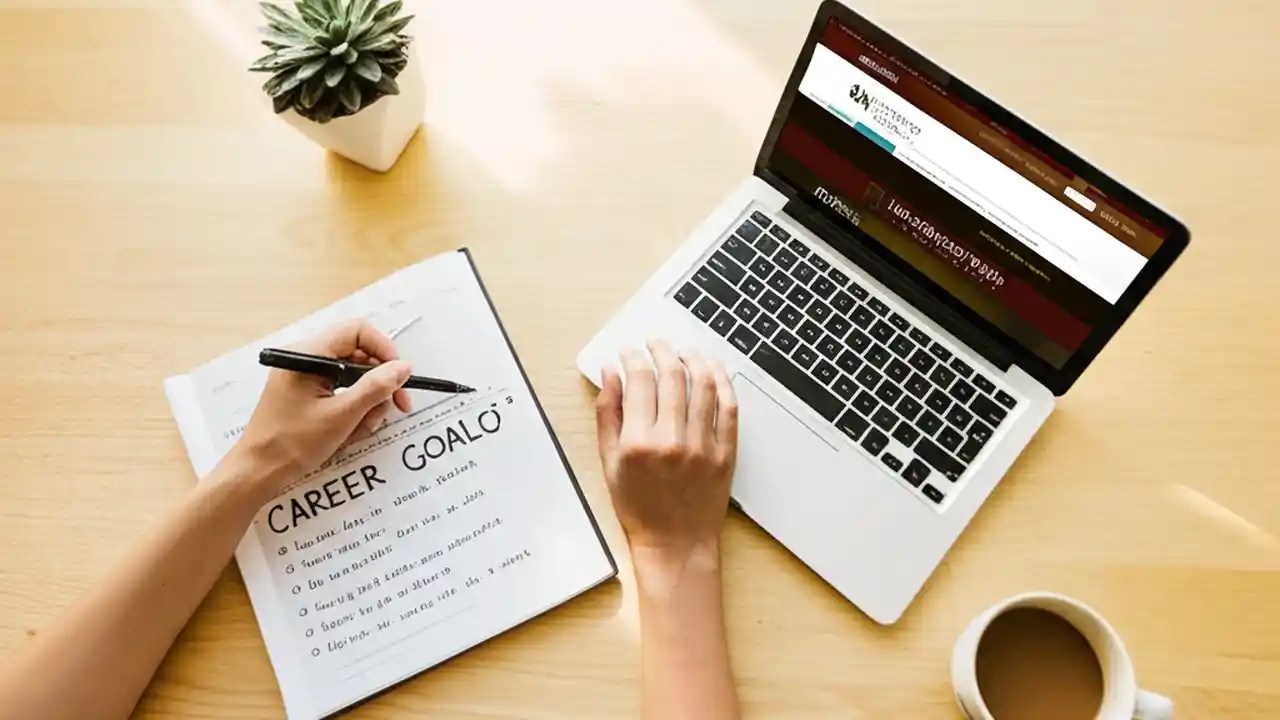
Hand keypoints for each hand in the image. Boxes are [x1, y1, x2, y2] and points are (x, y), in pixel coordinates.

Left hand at [232, 320, 413, 496]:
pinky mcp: (306, 393)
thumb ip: (375, 388)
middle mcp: (305, 359)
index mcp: (307, 354)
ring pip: (352, 376)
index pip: (357, 332)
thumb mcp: (341, 415)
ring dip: (368, 401)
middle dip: (379, 382)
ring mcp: (305, 376)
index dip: (385, 351)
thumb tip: (403, 368)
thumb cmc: (291, 444)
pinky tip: (352, 430)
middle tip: (395, 407)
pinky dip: (353, 408)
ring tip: (364, 427)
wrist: (257, 472)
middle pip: (358, 354)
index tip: (400, 377)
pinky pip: (340, 391)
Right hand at [595, 341, 738, 565]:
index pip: (639, 380)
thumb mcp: (610, 462)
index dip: (633, 357)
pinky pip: (729, 406)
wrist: (675, 542)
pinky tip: (712, 371)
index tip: (629, 352)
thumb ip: (608, 414)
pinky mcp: (726, 452)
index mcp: (639, 442)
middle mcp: (672, 440)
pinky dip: (722, 382)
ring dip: (694, 358)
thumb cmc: (638, 507)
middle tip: (656, 344)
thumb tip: (609, 373)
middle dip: (662, 350)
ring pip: (704, 384)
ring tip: (684, 351)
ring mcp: (703, 446)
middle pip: (672, 375)